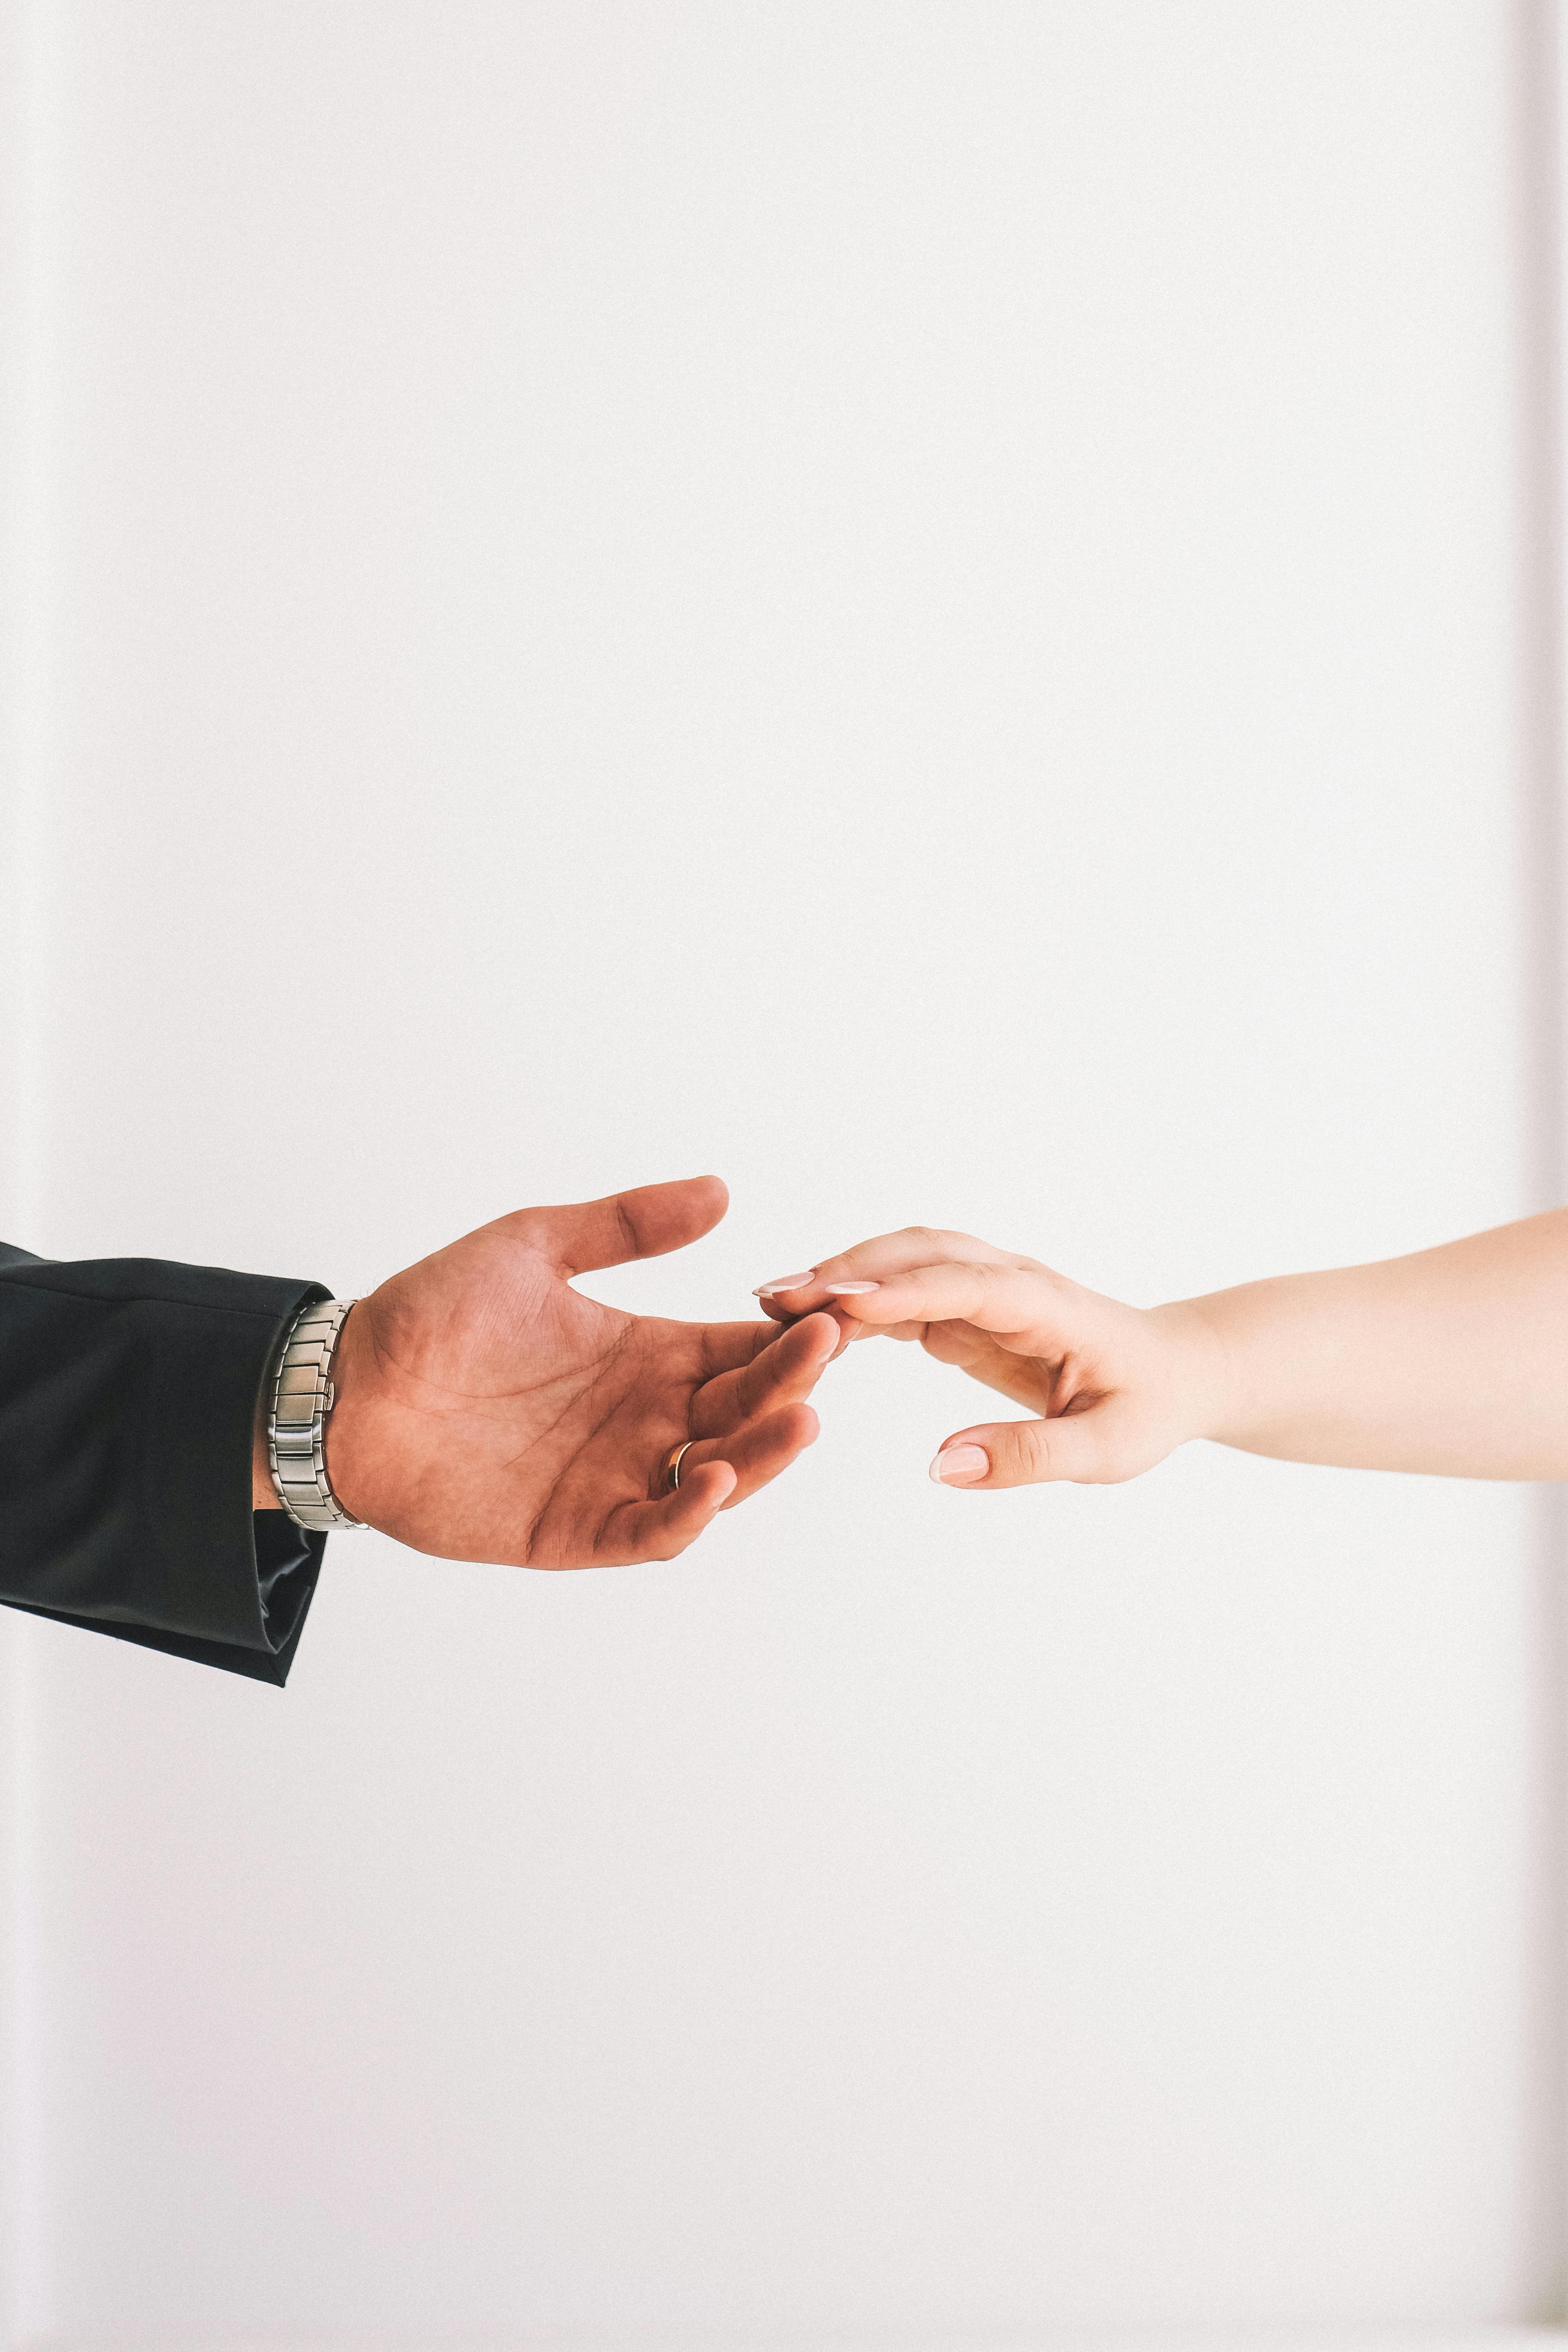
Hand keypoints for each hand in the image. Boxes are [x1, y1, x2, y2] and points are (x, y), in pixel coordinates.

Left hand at [265, 1177, 837, 1563]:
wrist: (345, 1389)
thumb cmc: (429, 1313)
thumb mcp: (532, 1246)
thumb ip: (625, 1225)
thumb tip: (719, 1191)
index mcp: (645, 1353)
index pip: (742, 1349)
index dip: (790, 1336)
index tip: (830, 1310)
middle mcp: (643, 1419)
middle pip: (744, 1410)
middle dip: (791, 1385)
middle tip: (823, 1355)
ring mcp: (614, 1477)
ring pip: (717, 1476)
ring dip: (763, 1453)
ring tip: (797, 1420)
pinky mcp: (576, 1530)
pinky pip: (650, 1530)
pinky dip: (689, 1513)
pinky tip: (713, 1479)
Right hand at [753, 1228, 1224, 1488]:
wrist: (1173, 1371)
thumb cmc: (1146, 1407)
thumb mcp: (1106, 1449)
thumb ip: (1029, 1455)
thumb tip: (942, 1465)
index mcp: (1048, 1307)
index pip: (967, 1285)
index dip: (902, 1291)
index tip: (837, 1302)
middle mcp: (1011, 1281)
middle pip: (921, 1256)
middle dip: (848, 1271)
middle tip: (774, 1297)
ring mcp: (984, 1287)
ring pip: (903, 1264)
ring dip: (840, 1277)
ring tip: (768, 1304)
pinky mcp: (965, 1307)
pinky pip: (901, 1294)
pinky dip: (852, 1303)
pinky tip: (804, 1325)